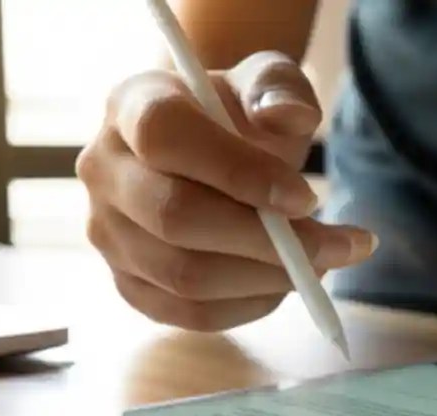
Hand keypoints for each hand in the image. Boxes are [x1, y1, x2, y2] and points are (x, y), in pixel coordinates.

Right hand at [76, 51, 376, 331]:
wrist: (207, 150)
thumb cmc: (237, 114)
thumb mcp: (265, 81)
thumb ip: (280, 88)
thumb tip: (289, 118)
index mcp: (129, 105)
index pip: (166, 138)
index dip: (237, 172)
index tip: (308, 198)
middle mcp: (102, 171)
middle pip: (174, 219)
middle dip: (265, 242)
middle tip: (335, 249)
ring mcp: (107, 234)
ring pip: (184, 277)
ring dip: (265, 280)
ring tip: (321, 265)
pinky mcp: (127, 283)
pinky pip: (189, 313)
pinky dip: (248, 307)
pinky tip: (285, 283)